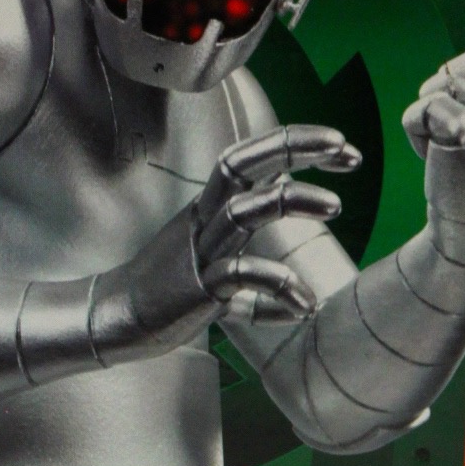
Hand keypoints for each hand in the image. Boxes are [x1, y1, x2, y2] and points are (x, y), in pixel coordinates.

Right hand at [89, 125, 359, 361]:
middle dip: (293, 147)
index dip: (295, 144)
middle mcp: (206, 219)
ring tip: (337, 205)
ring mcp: (202, 249)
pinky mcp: (200, 285)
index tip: (344, 148)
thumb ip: (259, 289)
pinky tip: (305, 304)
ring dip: (294, 200)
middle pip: (244, 164)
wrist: (120, 321)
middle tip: (344, 146)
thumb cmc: (170, 297)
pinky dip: (279, 284)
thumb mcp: (221, 283)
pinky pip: (242, 273)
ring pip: (246, 208)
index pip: (250, 158)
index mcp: (211, 209)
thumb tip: (301, 308)